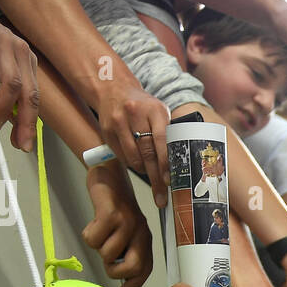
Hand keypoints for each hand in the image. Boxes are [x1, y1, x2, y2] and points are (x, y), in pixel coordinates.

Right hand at [0, 0, 38, 152]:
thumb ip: (1, 90)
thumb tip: (13, 119)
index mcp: (26, 59)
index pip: (33, 96)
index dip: (31, 121)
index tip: (25, 143)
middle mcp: (20, 50)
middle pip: (28, 92)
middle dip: (26, 122)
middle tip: (19, 143)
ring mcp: (4, 43)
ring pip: (12, 83)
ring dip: (3, 108)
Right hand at [84, 160, 152, 286]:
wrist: (108, 172)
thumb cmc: (115, 205)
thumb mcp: (126, 229)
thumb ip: (126, 250)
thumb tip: (120, 277)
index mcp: (145, 237)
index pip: (145, 269)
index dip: (134, 285)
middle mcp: (139, 231)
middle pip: (132, 267)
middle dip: (115, 271)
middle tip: (105, 260)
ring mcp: (126, 222)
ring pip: (107, 253)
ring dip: (98, 248)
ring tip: (99, 233)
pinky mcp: (110, 213)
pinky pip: (93, 238)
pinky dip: (88, 234)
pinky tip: (92, 223)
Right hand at [96, 80, 171, 208]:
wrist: (114, 90)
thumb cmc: (143, 106)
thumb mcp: (159, 112)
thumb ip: (168, 133)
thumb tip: (179, 165)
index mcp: (155, 109)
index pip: (162, 140)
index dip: (165, 164)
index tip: (170, 181)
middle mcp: (136, 114)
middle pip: (147, 153)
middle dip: (156, 178)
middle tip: (162, 196)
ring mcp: (119, 122)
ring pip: (133, 158)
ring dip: (144, 171)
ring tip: (151, 175)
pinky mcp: (107, 131)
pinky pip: (122, 156)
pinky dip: (132, 164)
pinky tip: (138, 164)